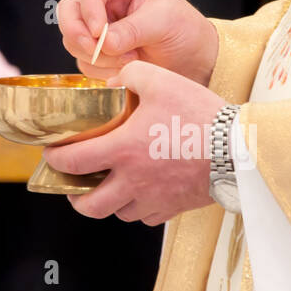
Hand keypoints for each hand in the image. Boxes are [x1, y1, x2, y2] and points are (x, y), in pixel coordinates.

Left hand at [43, 61, 225, 224]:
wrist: (238, 149)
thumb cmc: (199, 114)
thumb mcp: (162, 80)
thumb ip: (131, 74)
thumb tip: (115, 79)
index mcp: (122, 150)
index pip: (73, 162)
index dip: (55, 159)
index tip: (52, 153)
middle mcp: (132, 181)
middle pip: (88, 205)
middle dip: (74, 197)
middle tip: (74, 184)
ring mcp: (152, 199)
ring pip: (118, 213)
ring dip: (109, 202)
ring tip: (110, 187)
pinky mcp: (172, 208)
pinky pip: (146, 216)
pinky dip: (138, 208)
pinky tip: (142, 192)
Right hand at [56, 0, 217, 83]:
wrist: (194, 60)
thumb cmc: (184, 29)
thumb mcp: (164, 21)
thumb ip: (133, 29)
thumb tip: (105, 43)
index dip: (89, 7)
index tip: (98, 31)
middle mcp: (106, 3)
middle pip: (69, 11)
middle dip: (77, 33)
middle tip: (95, 50)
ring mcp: (99, 30)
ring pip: (73, 40)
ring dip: (96, 55)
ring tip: (130, 60)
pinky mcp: (100, 53)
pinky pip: (85, 63)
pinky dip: (101, 69)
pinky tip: (126, 68)